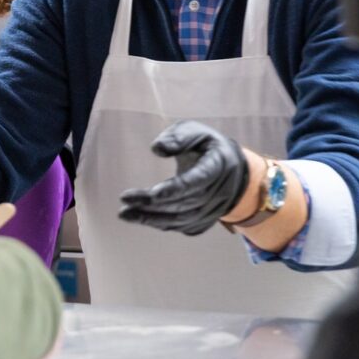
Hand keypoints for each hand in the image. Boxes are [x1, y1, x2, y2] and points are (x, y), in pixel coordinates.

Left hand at [117, 120, 249, 234]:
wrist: (234, 171)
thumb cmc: (207, 147)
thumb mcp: (197, 132)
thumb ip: (178, 137)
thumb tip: (156, 149)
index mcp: (217, 166)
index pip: (196, 181)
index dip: (175, 189)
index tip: (152, 193)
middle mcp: (218, 193)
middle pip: (184, 203)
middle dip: (153, 204)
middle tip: (126, 200)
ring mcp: (213, 210)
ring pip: (181, 220)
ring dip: (152, 218)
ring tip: (125, 213)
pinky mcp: (205, 221)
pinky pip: (181, 226)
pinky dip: (160, 224)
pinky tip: (140, 218)